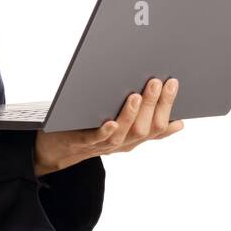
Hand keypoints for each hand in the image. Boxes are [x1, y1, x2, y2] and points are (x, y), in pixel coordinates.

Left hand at [33, 77, 184, 173]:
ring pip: (124, 134)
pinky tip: (111, 122)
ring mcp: (102, 144)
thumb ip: (137, 115)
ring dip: (132, 115)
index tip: (175, 86)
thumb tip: (164, 102)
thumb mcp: (117, 123)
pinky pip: (96, 139)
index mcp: (132, 137)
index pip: (157, 127)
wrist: (56, 149)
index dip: (168, 108)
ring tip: (137, 95)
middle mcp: (121, 143)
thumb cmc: (88, 128)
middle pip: (144, 129)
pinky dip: (105, 132)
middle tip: (159, 82)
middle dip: (154, 105)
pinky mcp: (81, 143)